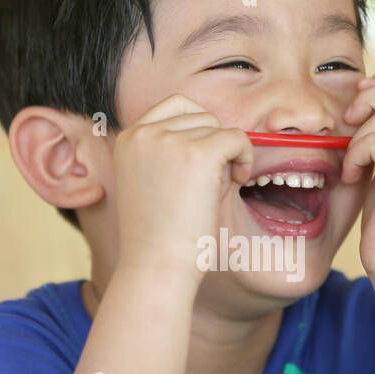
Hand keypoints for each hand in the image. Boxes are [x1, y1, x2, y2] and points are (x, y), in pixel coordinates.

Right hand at [112, 94, 253, 280]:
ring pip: (218, 127)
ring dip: (227, 155)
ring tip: (217, 190)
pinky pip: (237, 138)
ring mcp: (169, 140)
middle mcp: (144, 132)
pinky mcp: (198, 153)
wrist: (156, 267)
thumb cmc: (159, 238)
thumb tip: (220, 133)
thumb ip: (174, 152)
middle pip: (199, 114)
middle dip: (213, 144)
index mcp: (128, 138)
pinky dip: (246, 157)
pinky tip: (239, 184)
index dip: (198, 129)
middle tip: (212, 182)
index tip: (203, 164)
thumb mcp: (154, 182)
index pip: (174, 106)